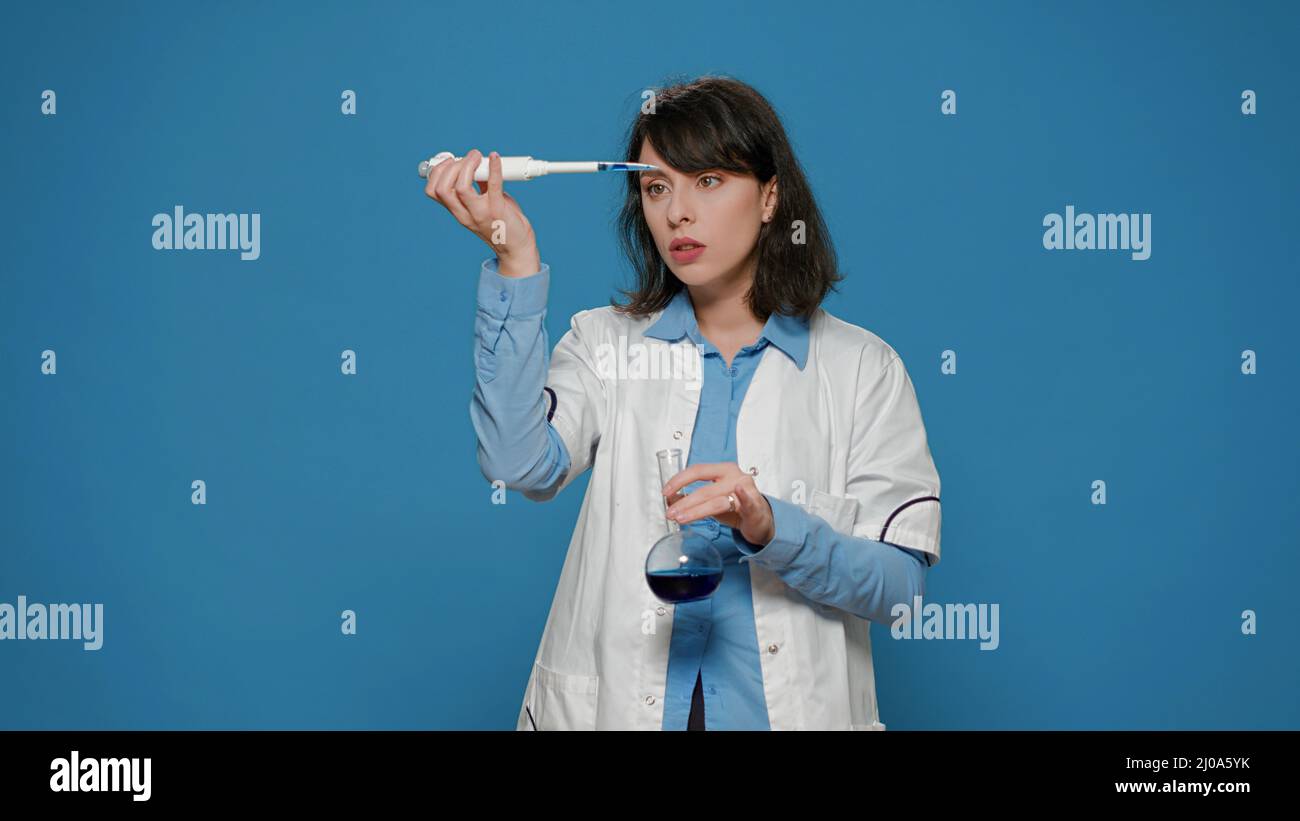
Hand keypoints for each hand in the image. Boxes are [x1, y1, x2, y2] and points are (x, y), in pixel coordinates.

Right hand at [423, 148, 540, 276]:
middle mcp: (465, 215)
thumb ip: (478, 188)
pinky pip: (493, 185)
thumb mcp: (482, 206)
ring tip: (477, 156)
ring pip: (460, 187)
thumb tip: (477, 165)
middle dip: (450, 167)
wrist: (518, 249)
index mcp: (458, 212)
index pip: (433, 192)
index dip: (436, 172)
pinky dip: (494, 168)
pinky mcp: (498, 210)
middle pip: (442, 189)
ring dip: (466, 166)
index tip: (448, 160)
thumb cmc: (502, 224)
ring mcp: (480, 213)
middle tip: (466, 158)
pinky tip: (495, 158)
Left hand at [661, 462, 774, 546]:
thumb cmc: (735, 507)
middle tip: (670, 513)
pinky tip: (738, 493)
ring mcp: (746, 489)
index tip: (665, 492)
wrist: (759, 519)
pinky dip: (744, 497)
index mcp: (722, 470)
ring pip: (717, 501)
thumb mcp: (710, 500)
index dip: (679, 480)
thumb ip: (691, 498)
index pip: (697, 471)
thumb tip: (669, 499)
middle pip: (704, 489)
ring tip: (682, 518)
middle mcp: (734, 476)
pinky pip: (748, 501)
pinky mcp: (755, 505)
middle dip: (684, 503)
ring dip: (696, 511)